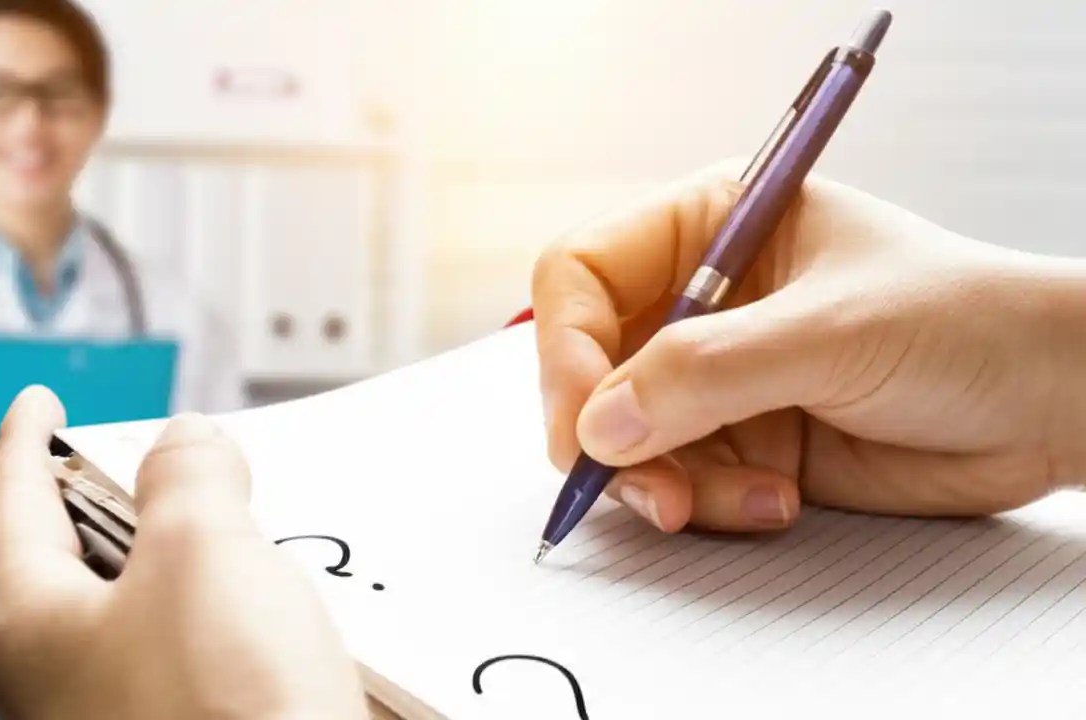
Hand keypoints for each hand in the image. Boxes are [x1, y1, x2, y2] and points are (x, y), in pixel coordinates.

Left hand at [0, 386, 367, 719]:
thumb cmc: (225, 707)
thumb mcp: (201, 549)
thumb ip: (186, 474)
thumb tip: (185, 444)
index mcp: (26, 625)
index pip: (12, 502)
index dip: (27, 439)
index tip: (39, 403)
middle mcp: (59, 678)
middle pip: (82, 552)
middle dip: (136, 497)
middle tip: (182, 456)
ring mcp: (121, 710)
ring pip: (150, 602)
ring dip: (202, 555)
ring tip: (254, 523)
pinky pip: (196, 649)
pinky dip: (232, 610)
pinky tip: (282, 600)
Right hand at [534, 160, 1085, 533]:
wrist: (1052, 402)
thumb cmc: (965, 322)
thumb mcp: (830, 334)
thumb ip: (706, 374)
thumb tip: (600, 425)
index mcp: (709, 225)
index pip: (584, 276)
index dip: (567, 348)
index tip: (583, 420)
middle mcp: (700, 298)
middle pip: (591, 366)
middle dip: (614, 435)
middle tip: (647, 487)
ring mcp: (718, 375)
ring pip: (629, 439)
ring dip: (670, 482)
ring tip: (746, 498)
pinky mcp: (741, 439)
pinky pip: (680, 482)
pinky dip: (714, 504)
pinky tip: (781, 500)